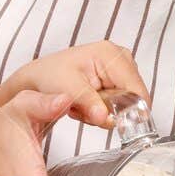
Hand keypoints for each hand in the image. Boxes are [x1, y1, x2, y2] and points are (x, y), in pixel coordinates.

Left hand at [0, 41, 150, 128]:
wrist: (38, 78)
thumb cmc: (49, 77)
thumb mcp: (67, 90)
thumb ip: (89, 104)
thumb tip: (107, 118)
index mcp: (111, 54)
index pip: (136, 89)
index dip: (129, 111)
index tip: (109, 121)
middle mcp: (120, 58)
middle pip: (133, 98)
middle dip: (110, 111)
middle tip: (85, 109)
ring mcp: (120, 68)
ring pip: (126, 104)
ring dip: (104, 111)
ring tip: (82, 105)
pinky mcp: (116, 79)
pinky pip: (118, 104)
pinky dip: (102, 109)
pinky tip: (86, 104)